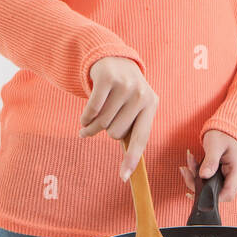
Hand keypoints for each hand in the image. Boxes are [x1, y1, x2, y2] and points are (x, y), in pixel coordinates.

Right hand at [80, 56, 158, 181]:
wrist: (113, 59)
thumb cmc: (124, 92)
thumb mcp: (135, 107)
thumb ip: (132, 131)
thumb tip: (128, 170)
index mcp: (152, 105)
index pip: (141, 139)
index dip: (131, 159)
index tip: (123, 177)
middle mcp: (141, 95)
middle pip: (115, 133)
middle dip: (105, 130)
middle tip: (104, 119)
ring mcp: (125, 85)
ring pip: (101, 123)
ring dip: (91, 126)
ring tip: (91, 119)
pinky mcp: (107, 79)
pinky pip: (91, 111)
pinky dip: (85, 117)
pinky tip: (85, 115)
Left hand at [179, 130, 236, 202]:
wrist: (230, 130)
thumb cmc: (224, 135)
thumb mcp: (215, 144)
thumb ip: (210, 160)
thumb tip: (203, 176)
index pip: (227, 194)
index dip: (210, 196)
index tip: (195, 189)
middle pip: (217, 193)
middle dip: (197, 183)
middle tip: (186, 169)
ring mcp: (234, 180)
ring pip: (212, 188)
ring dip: (196, 178)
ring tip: (189, 162)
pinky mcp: (227, 179)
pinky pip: (212, 183)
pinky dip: (201, 176)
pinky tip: (193, 165)